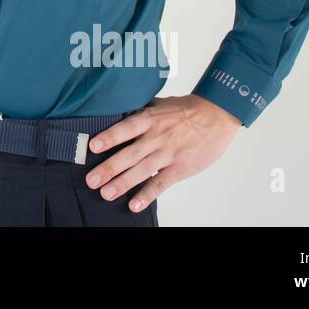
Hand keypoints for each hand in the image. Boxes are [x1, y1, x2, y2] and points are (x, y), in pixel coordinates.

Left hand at [83, 93, 240, 213]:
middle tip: (92, 180)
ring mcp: (168, 154)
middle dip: (109, 168)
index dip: (110, 137)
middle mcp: (157, 137)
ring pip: (142, 171)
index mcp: (150, 119)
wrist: (216, 116)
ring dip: (123, 184)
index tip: (93, 146)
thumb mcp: (159, 104)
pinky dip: (147, 195)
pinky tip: (134, 204)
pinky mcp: (180, 168)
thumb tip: (114, 111)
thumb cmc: (184, 110)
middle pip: (130, 154)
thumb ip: (138, 112)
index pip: (126, 128)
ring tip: (106, 194)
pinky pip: (161, 183)